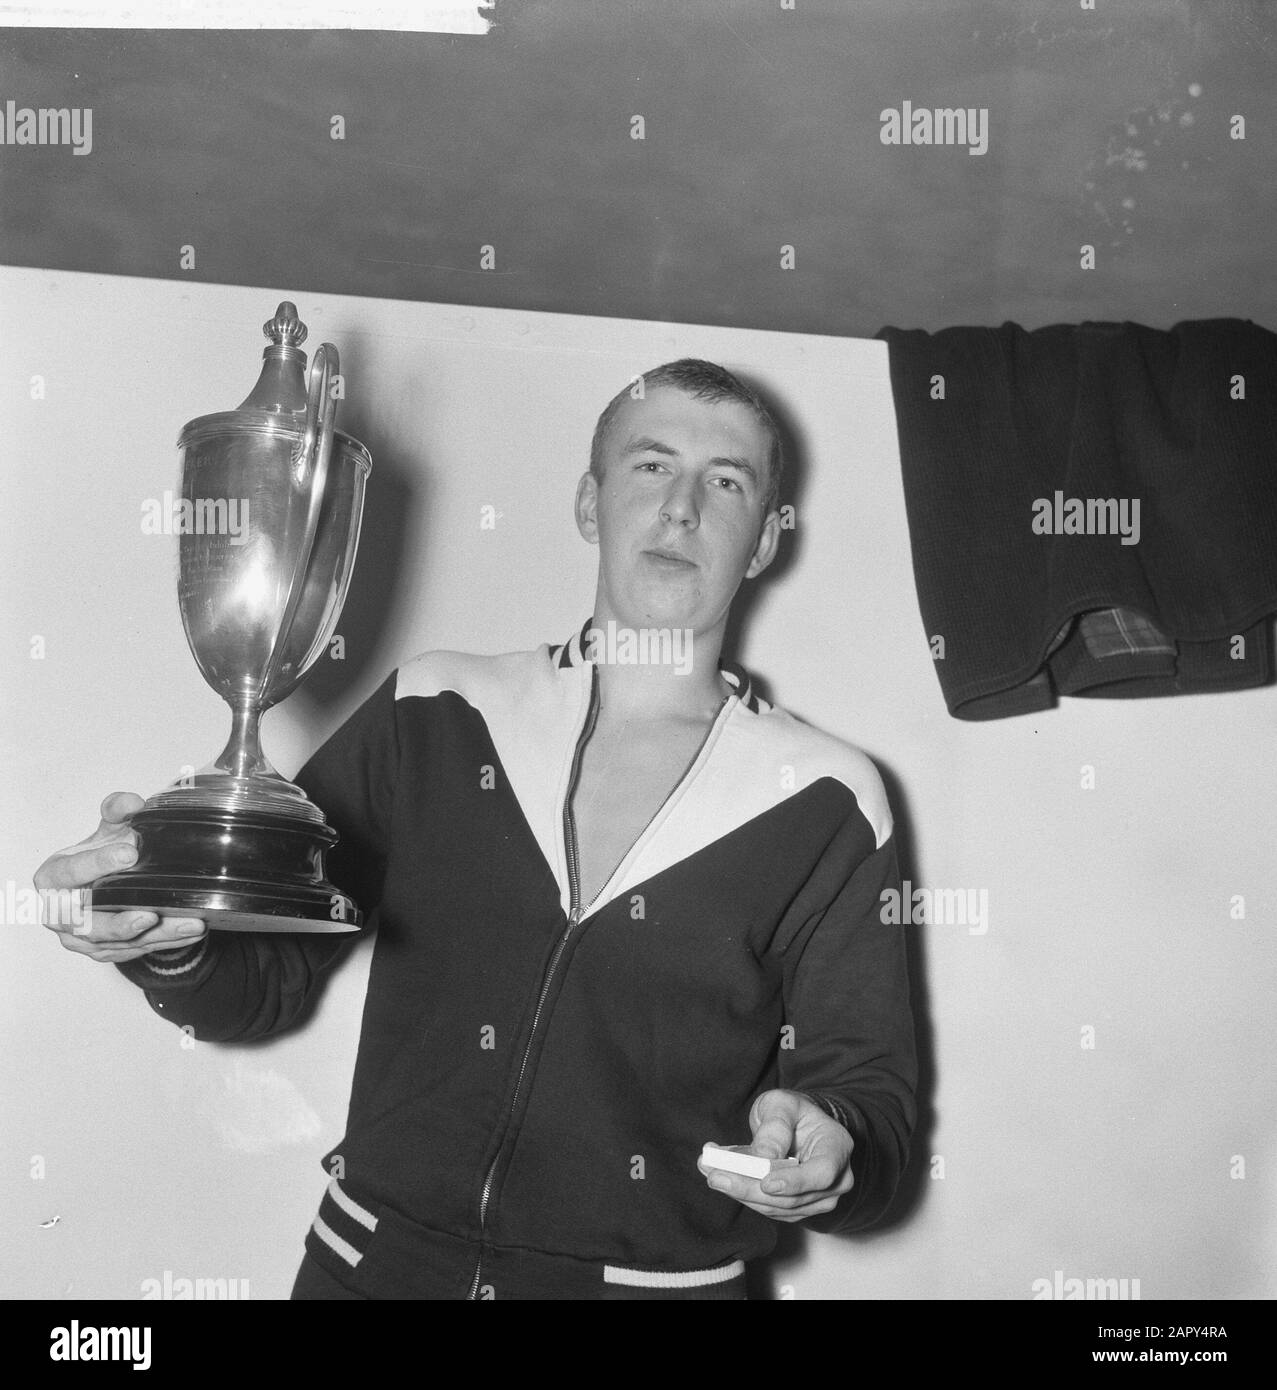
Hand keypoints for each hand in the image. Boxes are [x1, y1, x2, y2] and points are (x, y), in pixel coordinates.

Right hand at [33, 791, 207, 962]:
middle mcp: (60, 914)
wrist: (104, 881)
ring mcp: (80, 938)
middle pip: (85, 924)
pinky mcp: (104, 952)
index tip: (129, 854)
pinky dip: (166, 943)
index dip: (96, 863)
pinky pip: (134, 952)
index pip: (69, 873)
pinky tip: (192, 931)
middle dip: (119, 922)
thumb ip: (117, 812)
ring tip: (189, 924)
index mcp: (53, 878)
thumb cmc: (101, 855)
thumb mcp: (108, 829)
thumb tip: (132, 803)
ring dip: (155, 936)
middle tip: (150, 914)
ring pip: (115, 944)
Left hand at [697, 1088, 853, 1222]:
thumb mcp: (783, 1104)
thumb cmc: (793, 1111)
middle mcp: (835, 1180)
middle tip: (716, 1175)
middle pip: (793, 1197)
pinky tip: (720, 1176)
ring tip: (710, 1171)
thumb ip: (775, 1126)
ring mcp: (818, 1199)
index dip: (795, 1182)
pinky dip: (743, 1194)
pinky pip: (768, 1208)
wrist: (798, 1126)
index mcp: (837, 1148)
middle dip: (750, 1188)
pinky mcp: (797, 1209)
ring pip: (776, 1207)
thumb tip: (762, 1157)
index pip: (822, 1173)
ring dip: (740, 1192)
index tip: (765, 1183)